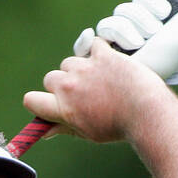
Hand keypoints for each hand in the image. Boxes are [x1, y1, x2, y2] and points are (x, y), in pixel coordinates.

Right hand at [22, 37, 171, 143]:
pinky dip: (99, 51)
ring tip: (100, 80)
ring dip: (80, 68)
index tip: (48, 104)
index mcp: (63, 109)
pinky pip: (93, 44)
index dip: (38, 102)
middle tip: (82, 94)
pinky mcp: (103, 54)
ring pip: (70, 62)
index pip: (31, 100)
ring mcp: (85, 68)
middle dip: (61, 85)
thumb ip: (63, 128)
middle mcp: (69, 86)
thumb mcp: (88, 133)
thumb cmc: (118, 126)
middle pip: (50, 78)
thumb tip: (45, 132)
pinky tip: (108, 62)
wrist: (146, 112)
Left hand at [74, 0, 177, 84]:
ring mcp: (140, 24)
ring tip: (158, 29)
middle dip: (126, 30)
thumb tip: (90, 53)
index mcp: (120, 59)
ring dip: (142, 18)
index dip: (95, 40)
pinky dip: (153, 4)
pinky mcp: (152, 9)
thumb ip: (110, 64)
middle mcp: (128, 42)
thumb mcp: (137, 66)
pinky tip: (165, 14)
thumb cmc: (170, 57)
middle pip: (108, 25)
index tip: (104, 39)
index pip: (93, 45)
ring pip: (123, 9)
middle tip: (145, 40)